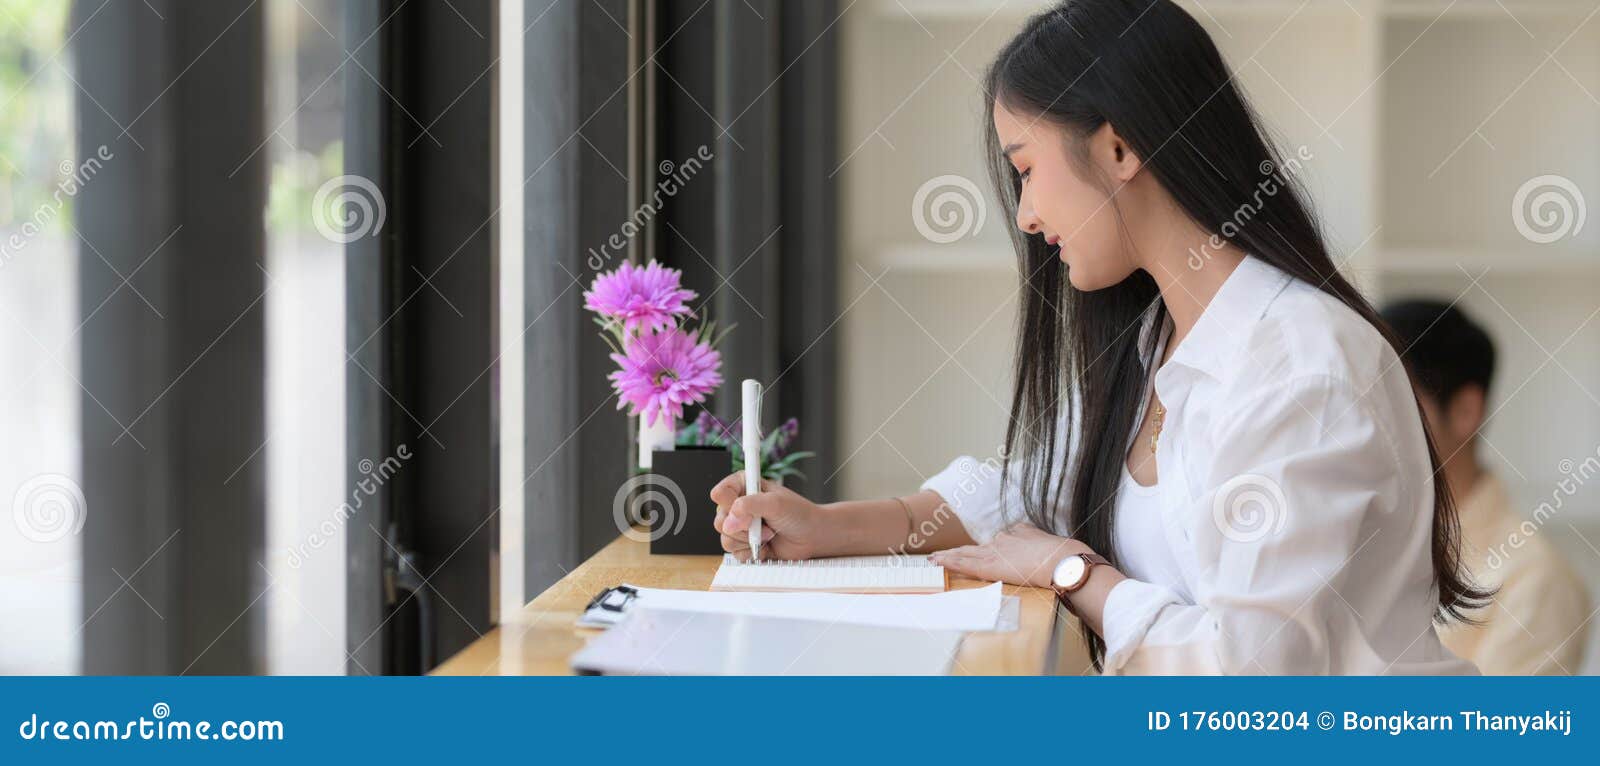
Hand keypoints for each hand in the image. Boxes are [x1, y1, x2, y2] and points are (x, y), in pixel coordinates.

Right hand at [710, 472, 827, 560]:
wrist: (812, 536)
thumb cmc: (798, 514)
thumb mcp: (776, 503)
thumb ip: (750, 505)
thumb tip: (730, 520)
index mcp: (743, 486)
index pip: (720, 493)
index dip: (730, 505)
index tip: (747, 512)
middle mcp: (739, 505)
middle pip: (720, 520)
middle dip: (744, 528)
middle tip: (764, 525)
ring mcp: (741, 526)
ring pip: (726, 538)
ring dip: (749, 540)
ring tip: (769, 535)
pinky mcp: (744, 544)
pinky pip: (734, 553)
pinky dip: (751, 552)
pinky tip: (766, 547)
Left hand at [928, 523, 1087, 587]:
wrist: (1062, 560)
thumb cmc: (1061, 555)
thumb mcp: (1046, 541)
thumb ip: (1034, 539)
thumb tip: (1032, 541)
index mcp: (1015, 535)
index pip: (994, 544)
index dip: (981, 550)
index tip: (972, 553)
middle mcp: (1002, 542)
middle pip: (975, 548)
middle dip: (959, 551)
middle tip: (941, 555)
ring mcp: (995, 553)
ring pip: (966, 554)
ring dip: (949, 557)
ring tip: (934, 559)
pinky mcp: (991, 566)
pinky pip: (966, 564)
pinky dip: (951, 562)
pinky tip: (939, 562)